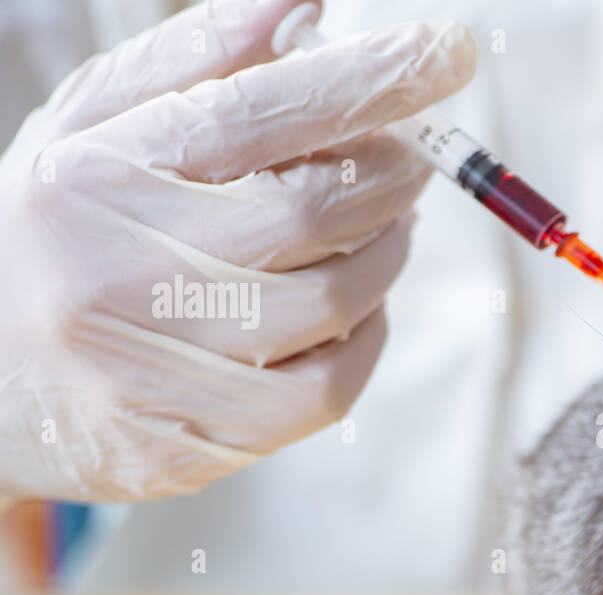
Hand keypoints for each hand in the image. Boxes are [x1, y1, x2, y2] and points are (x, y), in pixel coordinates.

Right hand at [0, 0, 474, 502]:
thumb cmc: (55, 236)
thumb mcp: (95, 131)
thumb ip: (198, 63)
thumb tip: (307, 5)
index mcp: (98, 175)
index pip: (257, 113)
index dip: (368, 79)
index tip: (444, 51)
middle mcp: (122, 270)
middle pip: (315, 210)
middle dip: (392, 171)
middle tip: (408, 155)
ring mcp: (158, 365)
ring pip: (338, 301)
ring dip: (388, 251)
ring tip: (377, 226)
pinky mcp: (196, 441)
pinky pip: (331, 389)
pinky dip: (368, 336)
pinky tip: (352, 309)